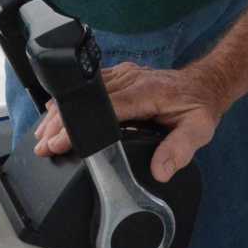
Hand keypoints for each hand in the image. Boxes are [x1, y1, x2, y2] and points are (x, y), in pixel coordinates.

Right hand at [32, 62, 222, 181]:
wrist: (205, 83)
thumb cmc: (199, 106)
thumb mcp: (198, 131)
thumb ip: (179, 150)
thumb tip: (160, 171)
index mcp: (146, 92)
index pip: (104, 109)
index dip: (78, 126)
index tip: (59, 142)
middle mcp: (131, 80)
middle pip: (86, 100)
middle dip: (60, 123)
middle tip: (43, 147)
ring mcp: (123, 76)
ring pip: (82, 93)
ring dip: (60, 113)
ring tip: (42, 136)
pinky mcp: (119, 77)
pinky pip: (88, 88)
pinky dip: (70, 103)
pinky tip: (54, 115)